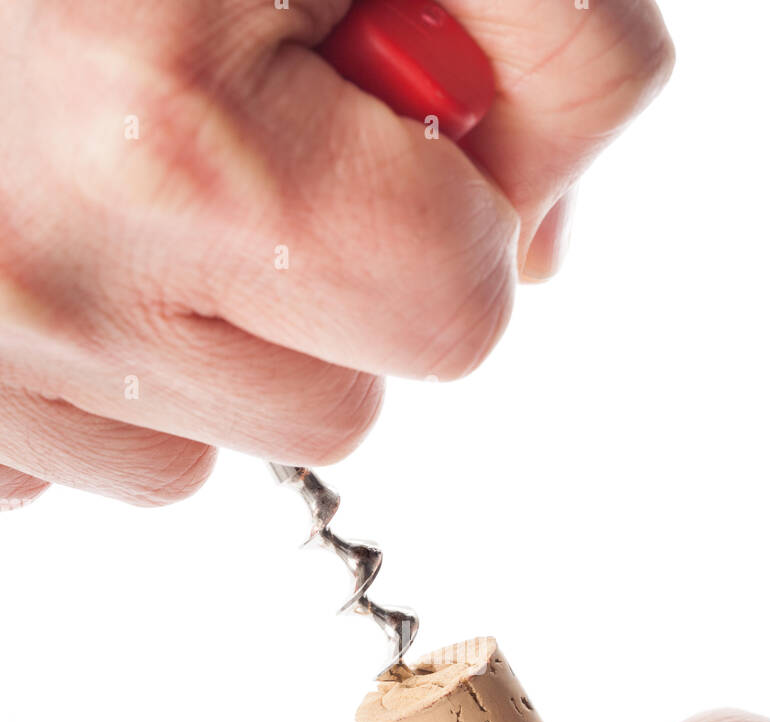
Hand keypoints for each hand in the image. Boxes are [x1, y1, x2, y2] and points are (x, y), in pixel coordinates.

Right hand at [0, 0, 672, 507]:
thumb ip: (535, 37)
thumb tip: (540, 250)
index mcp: (180, 134)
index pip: (455, 311)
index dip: (458, 224)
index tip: (387, 138)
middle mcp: (61, 276)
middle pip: (342, 414)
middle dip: (333, 299)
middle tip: (250, 160)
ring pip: (221, 452)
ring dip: (223, 345)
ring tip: (148, 197)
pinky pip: (110, 461)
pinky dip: (121, 381)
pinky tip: (83, 253)